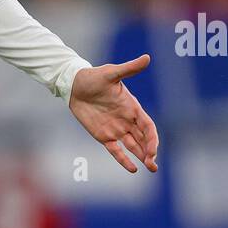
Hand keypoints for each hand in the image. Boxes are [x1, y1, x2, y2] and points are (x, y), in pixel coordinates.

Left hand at [69, 54, 159, 173]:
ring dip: (142, 156)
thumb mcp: (111, 73)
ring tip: (151, 169)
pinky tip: (132, 169)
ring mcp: (116, 129)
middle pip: (143, 139)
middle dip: (150, 152)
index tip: (152, 150)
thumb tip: (147, 58)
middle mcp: (127, 120)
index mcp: (132, 107)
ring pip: (133, 146)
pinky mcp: (104, 136)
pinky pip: (116, 150)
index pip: (148, 126)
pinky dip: (123, 159)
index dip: (152, 138)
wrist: (74, 85)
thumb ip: (129, 69)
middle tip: (153, 165)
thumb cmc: (94, 77)